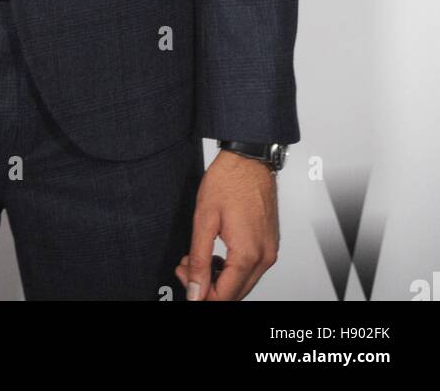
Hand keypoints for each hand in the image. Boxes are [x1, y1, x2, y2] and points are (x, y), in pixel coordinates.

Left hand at [175, 149, 279, 299]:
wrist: (249, 159)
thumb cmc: (229, 180)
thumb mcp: (204, 220)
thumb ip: (199, 259)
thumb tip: (195, 289)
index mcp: (248, 254)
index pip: (224, 296)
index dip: (200, 294)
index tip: (185, 279)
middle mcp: (264, 257)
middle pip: (235, 294)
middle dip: (207, 286)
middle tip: (186, 267)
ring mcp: (269, 251)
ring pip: (242, 283)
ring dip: (218, 278)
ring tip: (196, 258)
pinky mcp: (269, 244)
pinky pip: (251, 269)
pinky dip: (231, 268)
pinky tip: (215, 255)